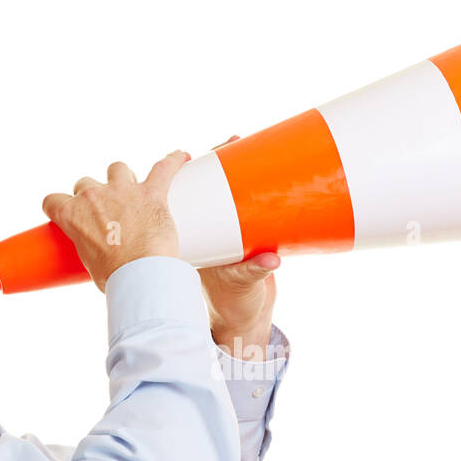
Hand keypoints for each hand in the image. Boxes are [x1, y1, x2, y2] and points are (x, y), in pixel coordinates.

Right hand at [42, 151, 189, 290]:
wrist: (141, 277)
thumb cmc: (116, 278)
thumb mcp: (90, 266)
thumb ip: (93, 249)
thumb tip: (105, 255)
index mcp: (71, 214)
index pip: (52, 200)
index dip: (60, 205)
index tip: (68, 211)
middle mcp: (93, 196)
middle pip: (86, 183)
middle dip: (94, 195)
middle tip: (106, 213)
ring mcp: (123, 191)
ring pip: (117, 169)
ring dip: (123, 178)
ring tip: (133, 192)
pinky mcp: (152, 193)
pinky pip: (164, 168)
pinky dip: (173, 162)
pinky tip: (182, 156)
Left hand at [202, 133, 278, 357]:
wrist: (245, 319)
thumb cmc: (234, 303)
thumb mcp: (241, 283)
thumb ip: (255, 270)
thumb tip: (272, 259)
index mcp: (195, 241)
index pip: (187, 201)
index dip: (190, 177)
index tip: (198, 156)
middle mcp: (205, 232)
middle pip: (205, 188)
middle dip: (216, 162)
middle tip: (231, 141)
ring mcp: (223, 232)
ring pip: (223, 191)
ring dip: (231, 166)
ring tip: (239, 142)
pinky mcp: (243, 234)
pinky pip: (243, 204)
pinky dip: (251, 186)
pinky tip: (255, 163)